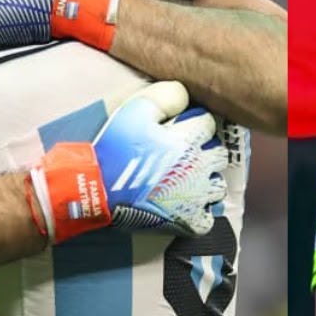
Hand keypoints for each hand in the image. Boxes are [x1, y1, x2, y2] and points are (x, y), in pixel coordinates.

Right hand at [25, 81, 228, 243]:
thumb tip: (185, 95)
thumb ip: (164, 96)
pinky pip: (207, 219)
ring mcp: (194, 197)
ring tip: (188, 180)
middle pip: (220, 154)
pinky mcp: (186, 221)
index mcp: (188, 141)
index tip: (182, 128)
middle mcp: (197, 168)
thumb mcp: (134, 111)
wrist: (96, 190)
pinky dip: (199, 213)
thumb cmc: (115, 149)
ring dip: (207, 181)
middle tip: (186, 153)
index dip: (195, 122)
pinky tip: (185, 205)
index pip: (208, 124)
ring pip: (217, 187)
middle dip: (207, 150)